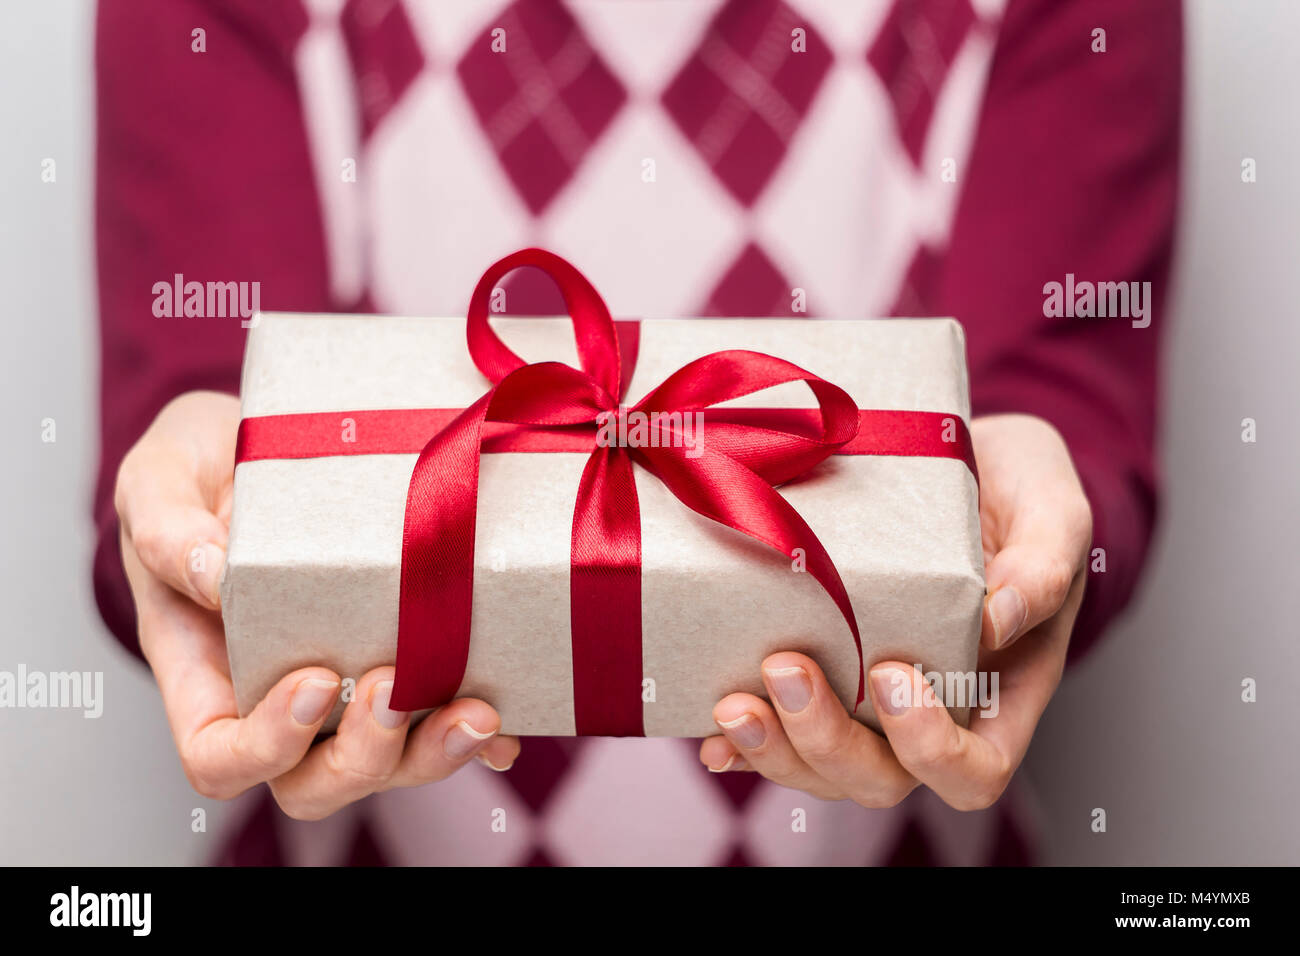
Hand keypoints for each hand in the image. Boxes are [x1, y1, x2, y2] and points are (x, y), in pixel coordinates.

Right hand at [115, 391, 519, 819]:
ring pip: (388, 762)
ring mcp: (347, 688)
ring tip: (477, 712)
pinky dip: (482, 734)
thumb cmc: (193, 472)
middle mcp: (277, 696)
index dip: (267, 745)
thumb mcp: (157, 481)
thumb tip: (214, 571)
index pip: (221, 756)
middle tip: (396, 688)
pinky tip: (511, 718)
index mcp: (205, 670)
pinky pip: (442, 719)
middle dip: (365, 755)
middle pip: (314, 782)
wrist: (254, 442)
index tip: (314, 679)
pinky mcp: (405, 659)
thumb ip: (166, 529)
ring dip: (434, 752)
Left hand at [698, 413, 1091, 810]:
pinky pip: (781, 732)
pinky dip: (743, 743)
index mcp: (1002, 691)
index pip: (974, 769)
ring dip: (773, 750)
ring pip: (822, 768)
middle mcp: (933, 710)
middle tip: (787, 666)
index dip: (930, 748)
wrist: (972, 462)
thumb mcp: (1055, 510)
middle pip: (882, 777)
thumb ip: (1042, 567)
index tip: (892, 674)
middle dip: (827, 739)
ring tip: (733, 704)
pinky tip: (710, 732)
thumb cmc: (1025, 492)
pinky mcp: (823, 672)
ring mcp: (870, 702)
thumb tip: (996, 620)